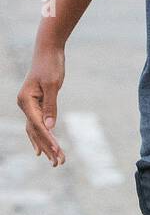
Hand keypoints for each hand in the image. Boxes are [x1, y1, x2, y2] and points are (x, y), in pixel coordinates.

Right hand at [17, 43, 65, 166]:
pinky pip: (36, 124)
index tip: (58, 152)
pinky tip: (44, 147)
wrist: (48, 51)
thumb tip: (50, 127)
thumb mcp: (52, 85)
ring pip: (35, 130)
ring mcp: (28, 105)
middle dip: (48, 147)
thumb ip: (50, 106)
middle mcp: (24, 104)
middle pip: (35, 131)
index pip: (37, 125)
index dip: (48, 140)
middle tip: (59, 163)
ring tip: (54, 160)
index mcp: (26, 101)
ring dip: (45, 145)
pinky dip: (41, 136)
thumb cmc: (50, 65)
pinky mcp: (34, 103)